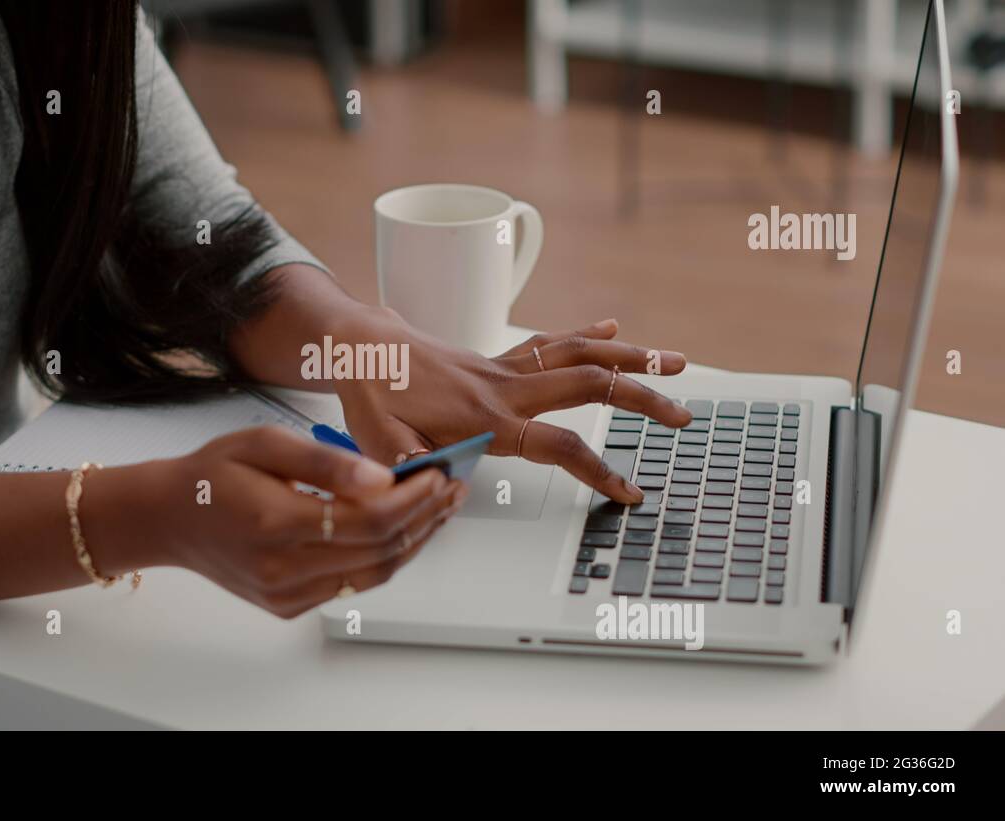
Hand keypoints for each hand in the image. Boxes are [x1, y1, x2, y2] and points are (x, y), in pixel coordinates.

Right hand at [123, 426, 465, 617]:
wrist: (168, 518)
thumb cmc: (214, 474)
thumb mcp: (263, 443)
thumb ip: (324, 461)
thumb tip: (381, 478)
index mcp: (275, 522)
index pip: (370, 519)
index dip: (414, 498)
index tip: (439, 474)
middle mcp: (281, 568)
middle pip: (380, 550)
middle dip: (425, 517)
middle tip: (452, 488)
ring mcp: (284, 594)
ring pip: (373, 574)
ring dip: (414, 542)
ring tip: (439, 510)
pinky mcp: (286, 605)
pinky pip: (351, 585)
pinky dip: (384, 558)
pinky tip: (401, 530)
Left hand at [333, 311, 692, 504]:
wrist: (356, 344)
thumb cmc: (370, 397)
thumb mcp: (384, 448)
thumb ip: (421, 472)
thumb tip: (456, 493)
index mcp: (488, 419)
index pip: (560, 446)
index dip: (600, 471)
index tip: (631, 492)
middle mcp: (506, 389)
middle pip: (590, 387)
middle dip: (642, 400)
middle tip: (683, 416)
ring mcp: (504, 369)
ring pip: (580, 356)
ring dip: (631, 358)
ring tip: (676, 362)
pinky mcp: (496, 358)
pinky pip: (550, 342)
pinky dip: (586, 334)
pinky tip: (614, 328)